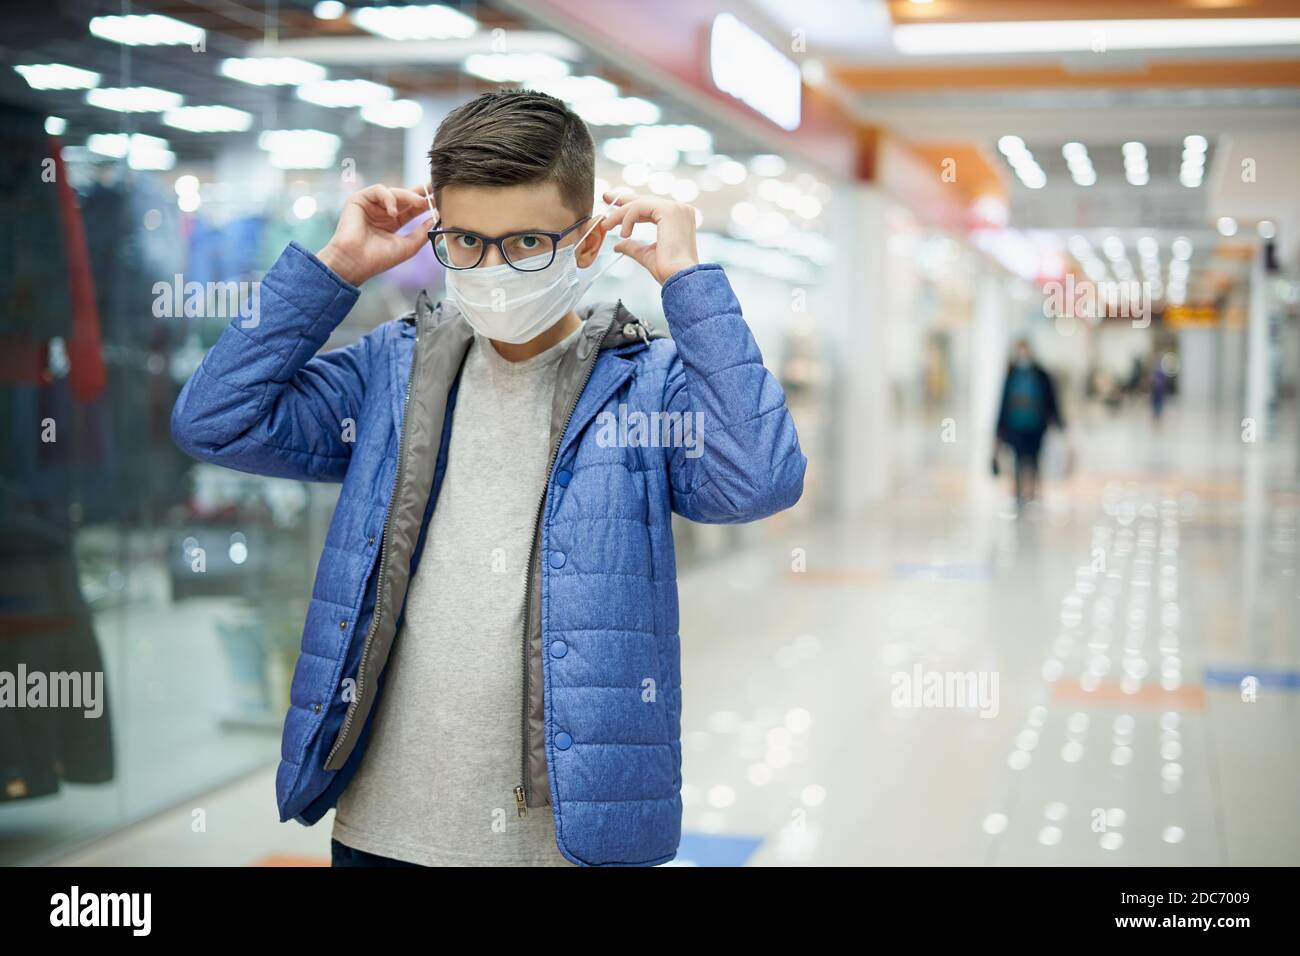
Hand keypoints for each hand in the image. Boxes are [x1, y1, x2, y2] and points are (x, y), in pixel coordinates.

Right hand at [316, 183, 434, 286]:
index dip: (426, 202)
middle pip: (404, 197)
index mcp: (393, 222)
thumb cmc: (378, 259)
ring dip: (408, 196)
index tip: (440, 197)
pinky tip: (393, 211)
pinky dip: (389, 198)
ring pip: (394, 192)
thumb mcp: (408, 246)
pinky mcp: (359, 200)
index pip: (412, 209)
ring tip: (419, 204)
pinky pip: (378, 190)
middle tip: (435, 187)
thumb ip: (422, 233)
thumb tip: (436, 219)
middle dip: (420, 192)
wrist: (355, 263)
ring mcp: (371, 205)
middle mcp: (382, 212)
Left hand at [599, 190, 698, 285]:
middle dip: (624, 200)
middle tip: (605, 197)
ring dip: (620, 214)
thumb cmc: (667, 271)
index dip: (632, 206)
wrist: (678, 278)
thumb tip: (618, 245)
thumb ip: (633, 246)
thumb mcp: (646, 254)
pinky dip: (627, 219)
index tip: (614, 206)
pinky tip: (624, 234)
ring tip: (607, 226)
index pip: (651, 207)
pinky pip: (639, 208)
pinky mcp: (669, 210)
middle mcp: (680, 210)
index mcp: (679, 218)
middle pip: (646, 200)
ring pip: (640, 204)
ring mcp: (676, 208)